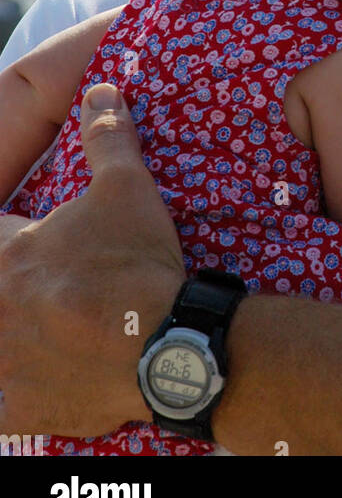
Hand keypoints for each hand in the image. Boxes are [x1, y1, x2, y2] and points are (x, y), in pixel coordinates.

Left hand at [0, 83, 184, 438]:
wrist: (168, 345)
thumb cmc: (138, 262)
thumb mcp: (128, 188)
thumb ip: (107, 138)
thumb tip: (102, 90)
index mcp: (9, 256)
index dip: (11, 239)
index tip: (29, 240)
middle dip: (12, 286)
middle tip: (50, 285)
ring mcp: (6, 365)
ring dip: (11, 335)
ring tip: (42, 327)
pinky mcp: (23, 408)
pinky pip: (4, 404)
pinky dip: (18, 391)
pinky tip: (40, 379)